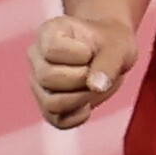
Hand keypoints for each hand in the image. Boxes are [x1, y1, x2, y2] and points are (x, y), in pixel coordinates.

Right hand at [30, 14, 136, 128]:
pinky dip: (77, 117)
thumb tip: (96, 87)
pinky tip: (89, 106)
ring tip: (96, 85)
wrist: (111, 50)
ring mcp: (38, 83)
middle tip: (99, 70)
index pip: (52, 50)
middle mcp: (36, 57)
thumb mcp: (119, 45)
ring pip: (51, 103)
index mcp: (48, 33)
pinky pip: (57, 121)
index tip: (91, 50)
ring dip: (81, 98)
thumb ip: (109, 62)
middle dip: (82, 77)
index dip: (79, 54)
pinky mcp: (48, 104)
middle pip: (48, 78)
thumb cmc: (112, 43)